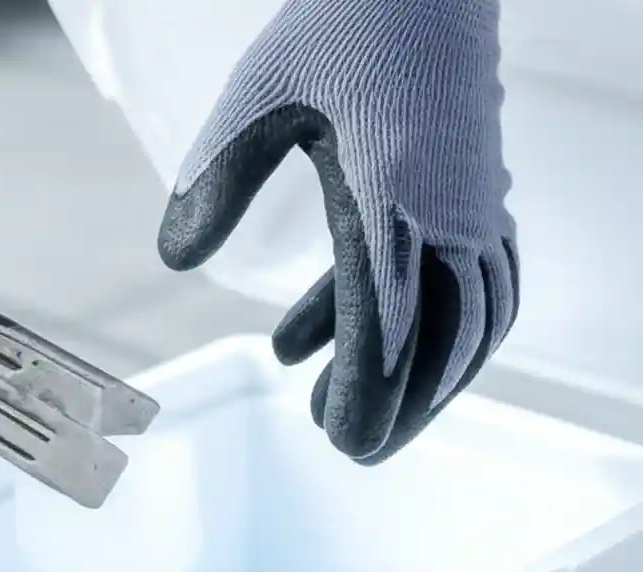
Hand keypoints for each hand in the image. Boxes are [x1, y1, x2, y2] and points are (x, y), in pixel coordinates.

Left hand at [158, 0, 518, 462]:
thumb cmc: (338, 29)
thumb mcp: (256, 97)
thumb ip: (215, 179)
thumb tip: (173, 259)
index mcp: (390, 197)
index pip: (385, 321)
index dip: (369, 391)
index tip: (344, 441)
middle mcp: (447, 213)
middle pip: (440, 338)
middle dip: (401, 403)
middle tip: (353, 450)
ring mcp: (473, 206)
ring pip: (468, 319)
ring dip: (423, 375)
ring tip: (359, 407)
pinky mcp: (476, 194)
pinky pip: (473, 280)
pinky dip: (430, 323)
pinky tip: (344, 331)